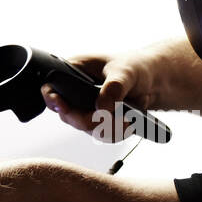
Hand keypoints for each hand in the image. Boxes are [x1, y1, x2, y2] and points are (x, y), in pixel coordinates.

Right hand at [40, 53, 158, 142]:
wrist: (150, 80)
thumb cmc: (134, 67)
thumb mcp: (125, 71)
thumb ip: (113, 88)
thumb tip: (102, 109)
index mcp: (74, 71)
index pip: (51, 88)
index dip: (53, 99)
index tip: (63, 106)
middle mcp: (76, 92)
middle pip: (69, 115)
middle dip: (89, 120)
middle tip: (110, 117)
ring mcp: (86, 109)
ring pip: (86, 128)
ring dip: (107, 128)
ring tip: (127, 119)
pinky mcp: (99, 122)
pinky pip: (102, 135)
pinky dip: (116, 132)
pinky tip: (129, 123)